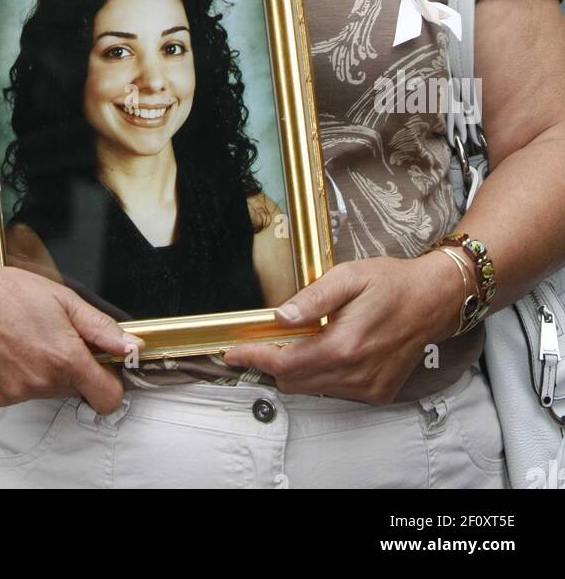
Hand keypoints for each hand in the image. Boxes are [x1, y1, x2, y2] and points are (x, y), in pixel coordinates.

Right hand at [0, 249, 142, 414]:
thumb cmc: (4, 291)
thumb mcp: (62, 298)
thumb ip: (101, 327)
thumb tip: (131, 346)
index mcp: (65, 359)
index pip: (108, 398)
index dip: (112, 381)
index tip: (106, 365)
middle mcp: (42, 384)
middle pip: (78, 390)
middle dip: (76, 366)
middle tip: (58, 333)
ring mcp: (18, 394)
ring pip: (51, 390)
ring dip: (49, 370)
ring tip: (30, 335)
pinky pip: (25, 391)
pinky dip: (24, 374)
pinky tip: (11, 347)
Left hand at [223, 252, 464, 403]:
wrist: (434, 300)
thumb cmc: (393, 283)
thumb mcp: (349, 276)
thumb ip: (313, 297)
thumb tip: (282, 315)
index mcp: (345, 345)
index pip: (286, 363)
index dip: (256, 359)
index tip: (234, 353)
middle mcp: (356, 373)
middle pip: (294, 381)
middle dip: (275, 361)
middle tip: (269, 337)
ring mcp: (368, 387)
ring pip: (313, 389)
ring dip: (300, 367)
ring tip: (309, 336)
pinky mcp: (378, 392)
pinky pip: (335, 391)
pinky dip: (323, 374)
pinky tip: (334, 347)